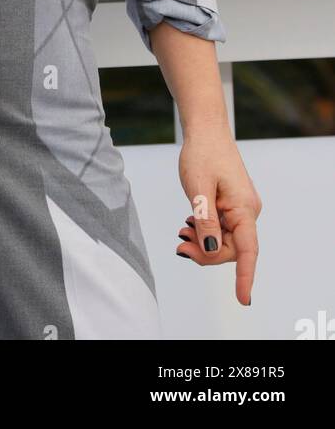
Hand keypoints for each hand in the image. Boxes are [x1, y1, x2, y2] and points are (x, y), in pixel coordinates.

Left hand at [176, 129, 261, 306]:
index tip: (242, 299)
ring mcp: (241, 208)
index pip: (248, 251)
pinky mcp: (232, 205)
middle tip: (180, 246)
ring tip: (183, 231)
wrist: (205, 130)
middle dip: (206, 252)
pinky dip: (204, 231)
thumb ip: (205, 221)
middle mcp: (247, 211)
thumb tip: (210, 250)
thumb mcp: (198, 190)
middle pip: (231, 249)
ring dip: (203, 241)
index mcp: (244, 209)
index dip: (244, 277)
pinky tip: (190, 223)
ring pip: (224, 240)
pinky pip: (221, 229)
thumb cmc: (202, 153)